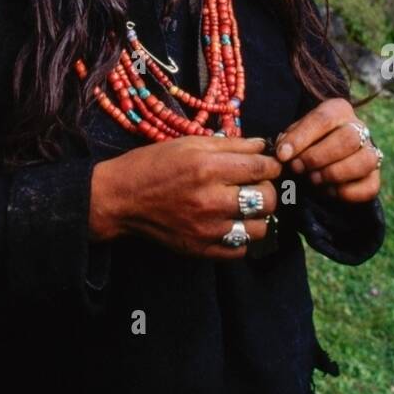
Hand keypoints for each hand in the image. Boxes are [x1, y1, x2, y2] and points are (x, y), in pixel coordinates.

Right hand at [91, 135, 281, 258]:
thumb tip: (263, 146)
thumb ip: (230, 144)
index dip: (271, 163)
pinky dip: (243, 236)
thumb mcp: (189, 143)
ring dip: (259, 215)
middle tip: (255, 183)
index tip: (268, 163)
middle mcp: (211, 200)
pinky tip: (231, 222)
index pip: (262, 167)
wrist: (121, 199)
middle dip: (268, 188)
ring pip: (261, 227)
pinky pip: (241, 249)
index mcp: (208, 168)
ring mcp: (208, 230)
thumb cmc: (154, 164)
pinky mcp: (202, 250)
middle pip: (267, 199)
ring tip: (245, 205)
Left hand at [275, 98, 381, 202]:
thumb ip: (289, 139)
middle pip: (349, 138)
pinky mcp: (375, 177)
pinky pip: (370, 186)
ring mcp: (371, 152)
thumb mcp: (295, 134)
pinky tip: (329, 191)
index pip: (324, 119)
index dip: (302, 138)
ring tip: (313, 180)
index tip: (283, 155)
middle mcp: (359, 128)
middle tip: (298, 168)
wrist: (324, 160)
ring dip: (335, 173)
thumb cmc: (306, 143)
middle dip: (318, 157)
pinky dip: (348, 192)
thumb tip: (284, 152)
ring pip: (365, 161)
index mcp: (338, 110)